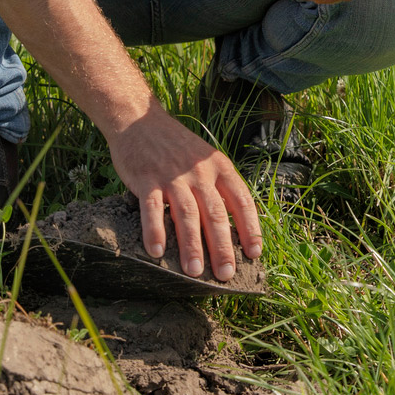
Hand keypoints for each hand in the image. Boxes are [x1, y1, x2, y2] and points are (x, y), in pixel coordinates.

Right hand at [105, 103, 261, 280]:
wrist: (140, 120)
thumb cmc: (176, 146)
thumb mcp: (206, 159)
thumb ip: (218, 186)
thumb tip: (233, 226)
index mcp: (219, 167)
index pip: (241, 200)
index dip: (250, 228)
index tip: (255, 254)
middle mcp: (199, 173)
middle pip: (215, 213)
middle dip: (222, 247)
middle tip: (226, 275)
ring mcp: (172, 176)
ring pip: (187, 214)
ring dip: (191, 245)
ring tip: (194, 272)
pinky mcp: (146, 179)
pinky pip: (152, 208)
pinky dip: (155, 230)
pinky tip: (157, 252)